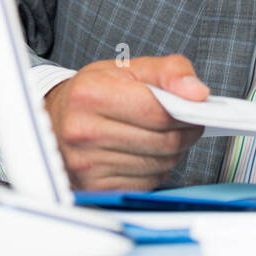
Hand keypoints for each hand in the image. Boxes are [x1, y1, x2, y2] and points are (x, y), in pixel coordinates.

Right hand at [43, 54, 208, 190]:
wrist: (57, 119)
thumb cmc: (96, 91)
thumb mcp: (129, 67)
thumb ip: (170, 71)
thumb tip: (199, 93)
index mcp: (91, 95)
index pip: (157, 112)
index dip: (186, 111)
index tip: (194, 107)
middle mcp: (83, 132)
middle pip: (162, 142)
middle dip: (186, 132)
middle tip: (187, 122)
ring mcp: (86, 164)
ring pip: (159, 164)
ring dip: (174, 152)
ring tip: (165, 134)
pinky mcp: (94, 187)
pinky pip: (147, 183)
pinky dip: (157, 169)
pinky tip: (147, 153)